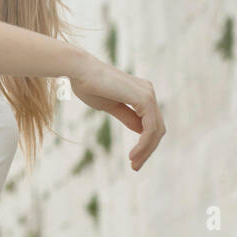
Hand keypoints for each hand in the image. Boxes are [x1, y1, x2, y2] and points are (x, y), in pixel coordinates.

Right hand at [68, 54, 165, 169]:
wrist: (78, 70)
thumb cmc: (88, 85)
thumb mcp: (109, 106)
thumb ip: (127, 117)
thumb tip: (141, 131)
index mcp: (141, 93)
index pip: (151, 123)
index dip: (145, 144)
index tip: (133, 160)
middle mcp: (148, 92)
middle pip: (157, 129)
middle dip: (148, 150)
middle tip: (135, 166)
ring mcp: (148, 94)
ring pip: (156, 131)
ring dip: (146, 150)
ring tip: (134, 163)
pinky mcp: (144, 99)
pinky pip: (150, 128)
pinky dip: (144, 144)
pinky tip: (134, 154)